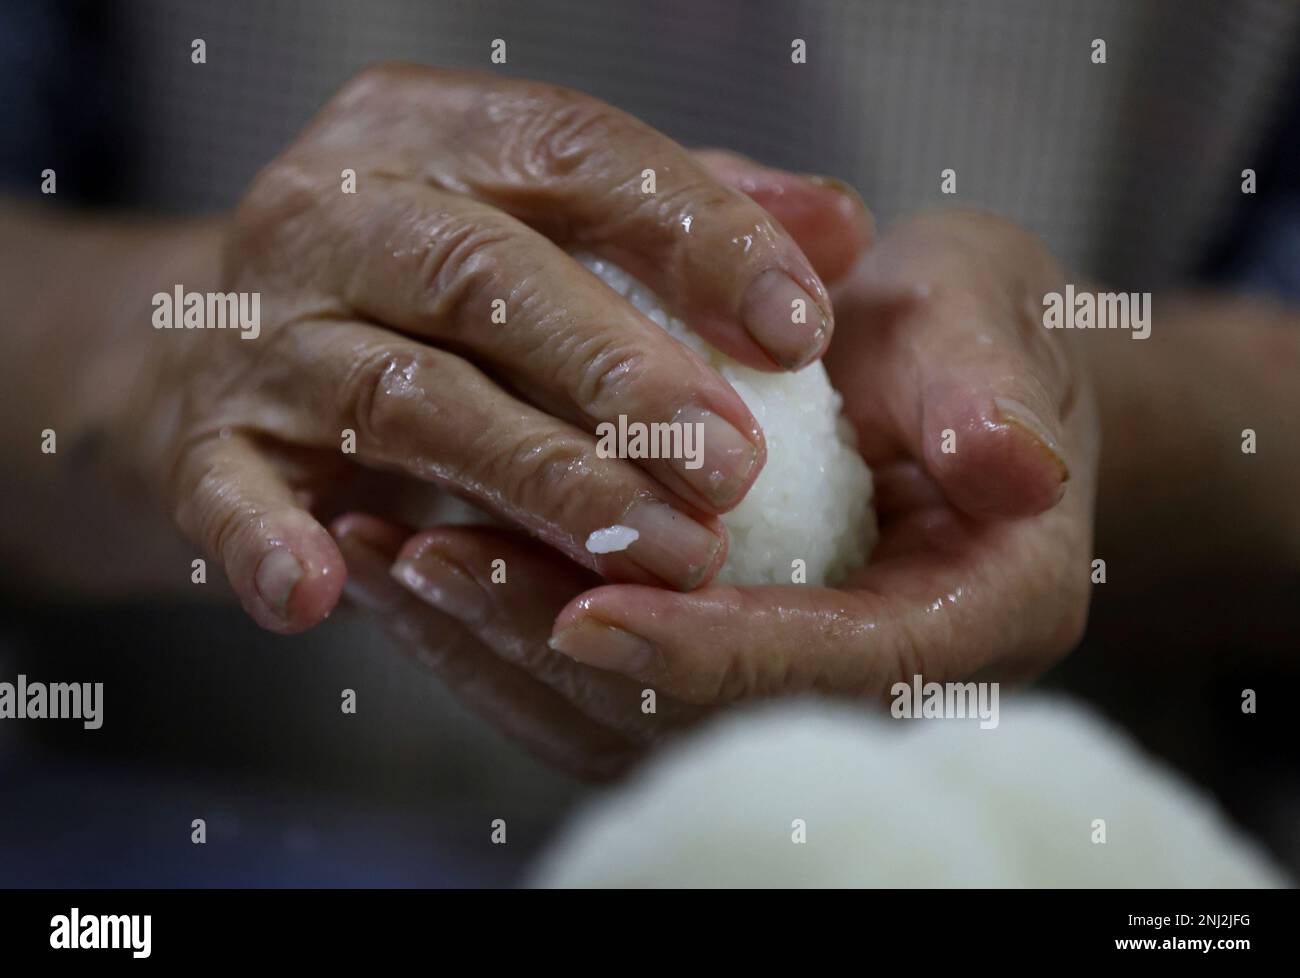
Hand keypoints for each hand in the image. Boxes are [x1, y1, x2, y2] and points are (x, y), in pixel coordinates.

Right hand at [122, 65, 872, 633]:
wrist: (210, 334)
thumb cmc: (429, 282)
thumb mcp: (550, 216)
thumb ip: (685, 215)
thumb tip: (835, 229)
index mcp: (431, 133)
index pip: (575, 152)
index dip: (696, 233)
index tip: (801, 328)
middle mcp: (332, 213)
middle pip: (484, 276)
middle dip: (622, 376)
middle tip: (736, 472)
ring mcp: (258, 330)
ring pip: (400, 396)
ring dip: (534, 481)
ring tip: (663, 556)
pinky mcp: (198, 442)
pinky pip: (227, 491)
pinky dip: (269, 539)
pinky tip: (320, 591)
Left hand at [351, 210, 1095, 772]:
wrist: (947, 367)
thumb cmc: (972, 334)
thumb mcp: (995, 326)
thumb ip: (992, 392)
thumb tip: (1010, 463)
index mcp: (970, 618)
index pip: (829, 671)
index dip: (706, 650)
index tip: (586, 609)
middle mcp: (874, 681)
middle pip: (701, 715)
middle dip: (559, 645)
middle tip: (435, 564)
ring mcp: (783, 679)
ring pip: (625, 718)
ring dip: (500, 646)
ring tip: (396, 559)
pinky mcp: (711, 658)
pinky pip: (594, 683)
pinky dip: (496, 631)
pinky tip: (414, 563)